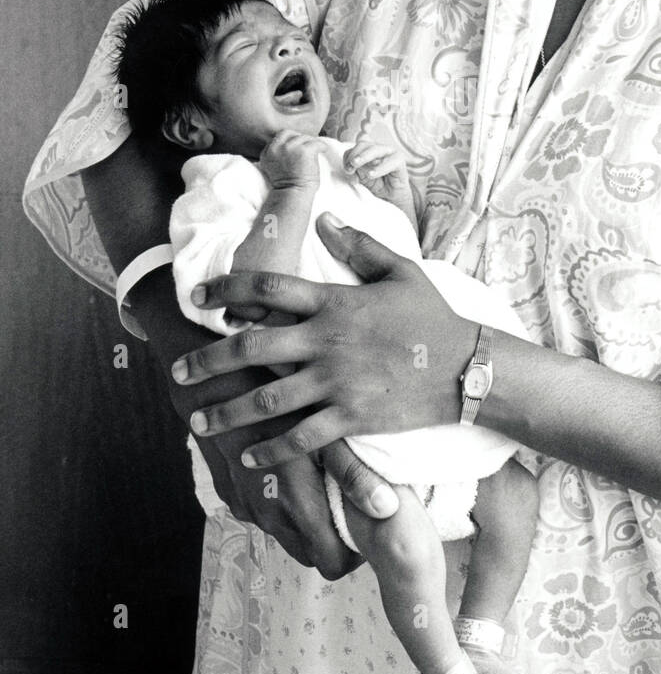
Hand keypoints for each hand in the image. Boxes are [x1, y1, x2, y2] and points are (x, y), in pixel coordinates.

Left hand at [173, 215, 478, 464]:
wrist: (467, 366)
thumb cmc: (433, 317)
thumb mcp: (399, 271)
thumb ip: (358, 245)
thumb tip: (325, 217)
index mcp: (334, 302)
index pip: (269, 288)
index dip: (228, 289)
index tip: (199, 297)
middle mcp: (327, 341)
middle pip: (253, 347)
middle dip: (210, 360)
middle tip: (179, 371)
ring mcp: (337, 382)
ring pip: (268, 400)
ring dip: (228, 412)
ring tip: (199, 421)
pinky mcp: (351, 417)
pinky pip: (301, 438)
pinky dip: (272, 450)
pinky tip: (249, 456)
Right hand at [188, 420, 399, 579]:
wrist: (215, 389)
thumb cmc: (279, 405)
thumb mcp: (322, 433)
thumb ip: (353, 475)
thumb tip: (387, 508)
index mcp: (297, 505)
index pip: (332, 564)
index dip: (351, 555)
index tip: (362, 534)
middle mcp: (269, 516)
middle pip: (309, 555)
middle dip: (329, 542)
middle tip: (344, 508)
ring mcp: (246, 508)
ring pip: (285, 535)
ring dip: (302, 523)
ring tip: (317, 485)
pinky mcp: (231, 496)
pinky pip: (262, 515)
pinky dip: (277, 505)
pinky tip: (287, 474)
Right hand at [259, 128, 322, 190]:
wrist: (293, 195)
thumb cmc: (287, 186)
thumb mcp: (275, 167)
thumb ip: (279, 154)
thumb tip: (293, 144)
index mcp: (267, 152)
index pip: (279, 137)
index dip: (290, 141)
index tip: (297, 147)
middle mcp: (276, 148)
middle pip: (289, 133)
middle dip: (298, 138)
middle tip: (307, 146)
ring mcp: (290, 148)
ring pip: (303, 137)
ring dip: (310, 144)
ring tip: (316, 150)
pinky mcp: (304, 151)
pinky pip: (316, 143)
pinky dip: (322, 147)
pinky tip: (323, 151)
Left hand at [343, 138, 415, 222]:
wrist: (391, 198)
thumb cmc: (377, 185)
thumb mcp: (361, 178)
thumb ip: (355, 171)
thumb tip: (349, 169)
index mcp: (367, 151)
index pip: (354, 148)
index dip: (348, 156)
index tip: (346, 169)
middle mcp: (378, 149)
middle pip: (363, 145)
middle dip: (354, 155)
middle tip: (350, 166)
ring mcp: (389, 153)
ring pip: (375, 149)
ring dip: (364, 157)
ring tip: (356, 165)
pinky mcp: (399, 161)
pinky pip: (390, 161)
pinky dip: (380, 168)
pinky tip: (371, 174)